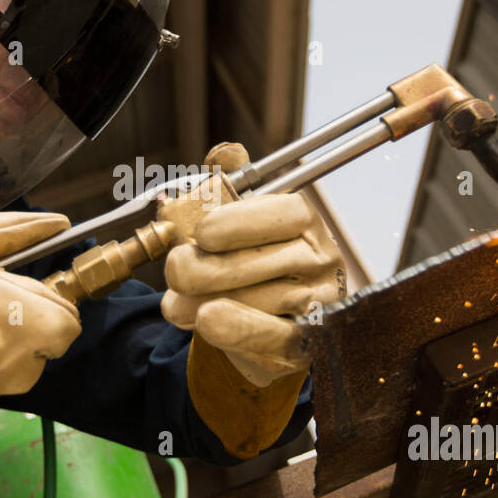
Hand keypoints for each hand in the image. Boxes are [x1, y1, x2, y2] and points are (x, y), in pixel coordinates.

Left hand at [161, 144, 345, 386]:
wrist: (266, 329)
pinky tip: (209, 321)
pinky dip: (239, 330)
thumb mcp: (236, 226)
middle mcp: (322, 259)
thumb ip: (228, 187)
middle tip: (175, 270)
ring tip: (176, 304)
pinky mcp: (308, 345)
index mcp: (305, 222)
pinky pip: (275, 338)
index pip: (287, 214)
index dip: (243, 222)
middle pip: (267, 261)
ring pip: (262, 300)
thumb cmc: (249, 268)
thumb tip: (225, 152)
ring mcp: (320, 303)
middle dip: (209, 268)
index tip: (203, 233)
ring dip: (207, 303)